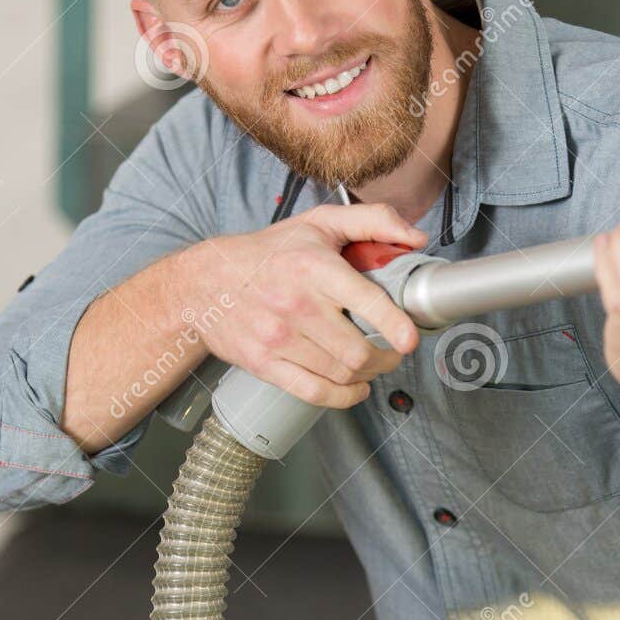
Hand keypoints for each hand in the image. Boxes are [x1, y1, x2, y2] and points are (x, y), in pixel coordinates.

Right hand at [181, 203, 424, 408]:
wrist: (203, 283)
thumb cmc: (267, 253)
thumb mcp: (319, 222)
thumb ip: (372, 221)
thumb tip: (415, 238)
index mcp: (315, 268)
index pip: (367, 303)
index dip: (397, 327)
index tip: (411, 339)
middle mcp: (297, 305)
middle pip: (358, 351)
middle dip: (387, 357)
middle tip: (394, 351)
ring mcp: (279, 339)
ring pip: (341, 374)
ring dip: (368, 375)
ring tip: (373, 364)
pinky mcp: (265, 364)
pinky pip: (315, 393)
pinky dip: (344, 398)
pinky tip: (355, 388)